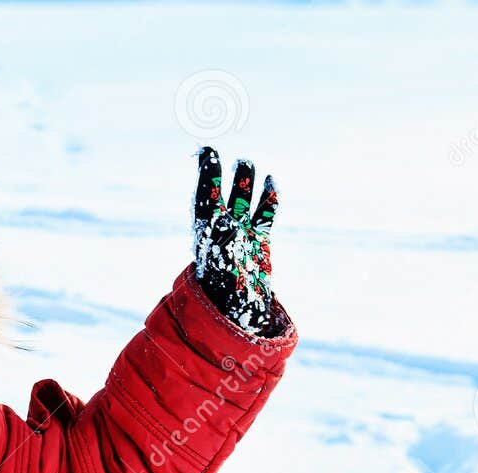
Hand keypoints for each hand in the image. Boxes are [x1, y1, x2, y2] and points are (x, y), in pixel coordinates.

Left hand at [192, 147, 285, 335]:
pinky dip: (268, 201)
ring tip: (246, 163)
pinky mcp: (258, 245)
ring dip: (245, 184)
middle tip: (217, 153)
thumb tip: (224, 222)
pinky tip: (272, 182)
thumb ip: (222, 243)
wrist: (238, 317)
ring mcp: (242, 238)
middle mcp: (223, 235)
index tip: (206, 152)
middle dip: (220, 176)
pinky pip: (264, 218)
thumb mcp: (222, 267)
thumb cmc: (224, 294)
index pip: (205, 198)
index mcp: (208, 235)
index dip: (206, 175)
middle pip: (221, 198)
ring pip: (243, 204)